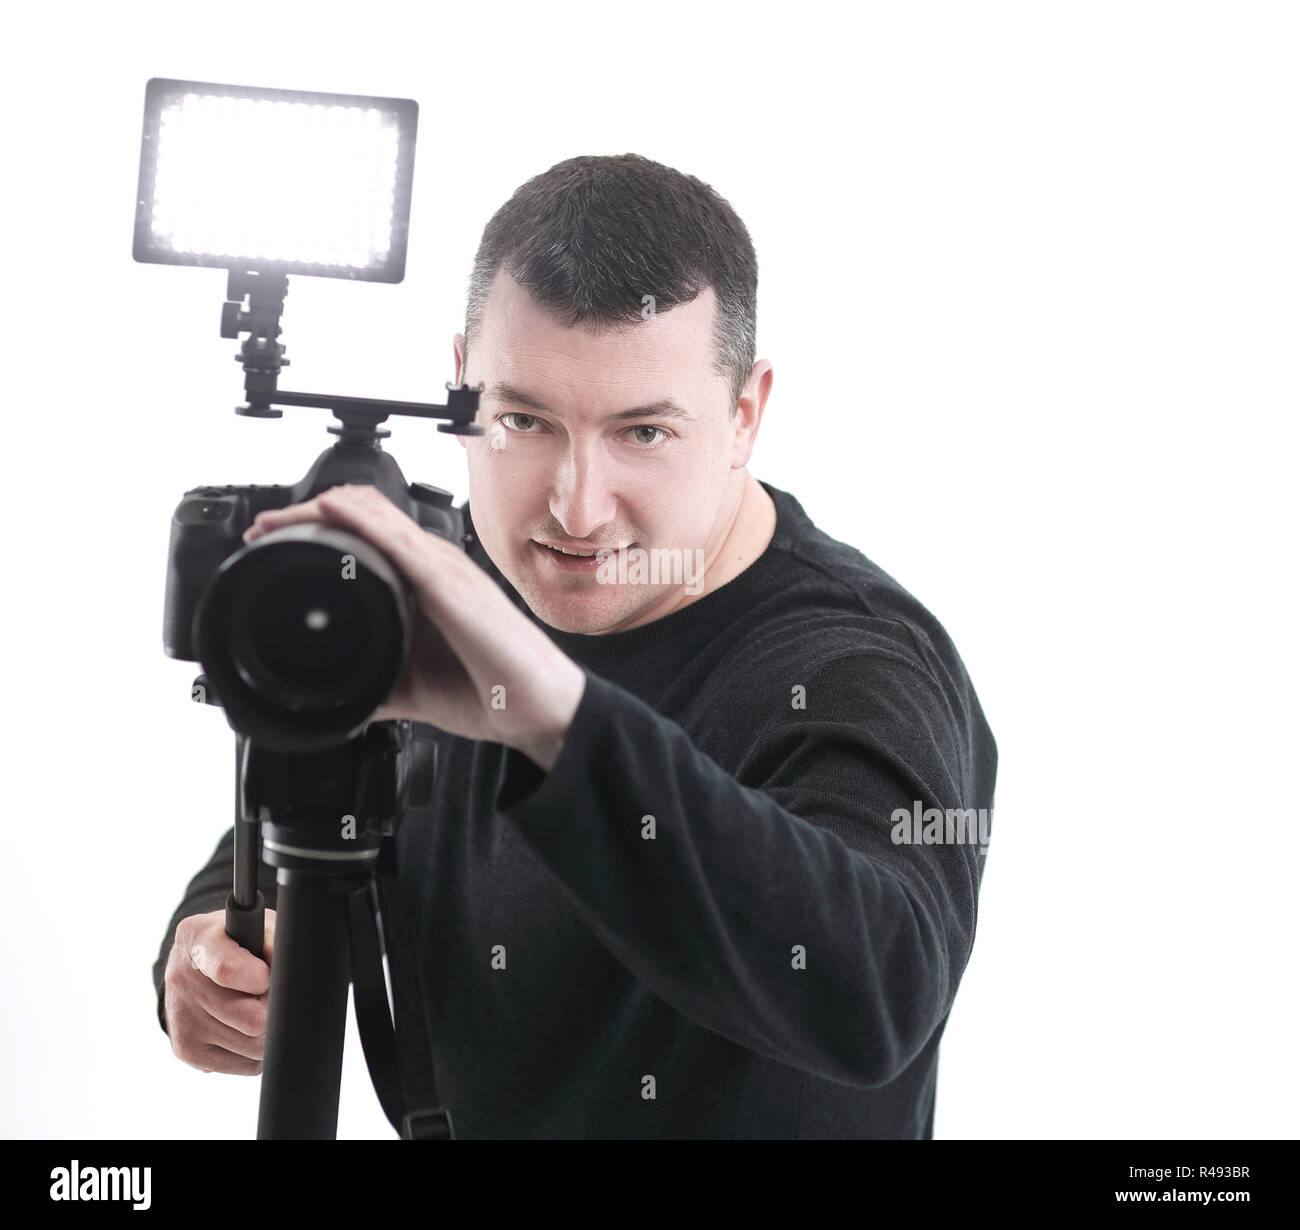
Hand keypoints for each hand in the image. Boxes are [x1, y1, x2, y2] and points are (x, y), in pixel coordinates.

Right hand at [163, 909, 275, 1075]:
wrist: (195, 962)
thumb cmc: (239, 942)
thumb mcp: (257, 925)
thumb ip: (274, 940)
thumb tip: (287, 974)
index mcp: (198, 939)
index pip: (229, 970)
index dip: (261, 979)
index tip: (267, 976)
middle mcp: (182, 980)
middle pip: (253, 1019)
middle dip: (273, 1009)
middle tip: (269, 994)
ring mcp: (181, 1020)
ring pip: (255, 1046)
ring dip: (268, 1031)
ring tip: (257, 1006)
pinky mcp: (187, 1051)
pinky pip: (247, 1065)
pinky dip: (257, 1050)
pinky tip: (247, 1026)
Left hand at [243, 484, 585, 768]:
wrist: (536, 708)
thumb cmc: (492, 689)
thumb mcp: (413, 685)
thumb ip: (378, 682)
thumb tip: (342, 696)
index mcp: (426, 582)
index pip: (367, 532)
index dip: (317, 525)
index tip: (274, 540)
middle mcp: (434, 565)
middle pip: (363, 513)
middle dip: (305, 513)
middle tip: (264, 528)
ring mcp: (443, 570)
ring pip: (375, 516)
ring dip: (319, 510)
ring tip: (277, 521)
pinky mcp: (450, 585)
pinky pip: (400, 542)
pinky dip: (360, 522)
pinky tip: (330, 514)